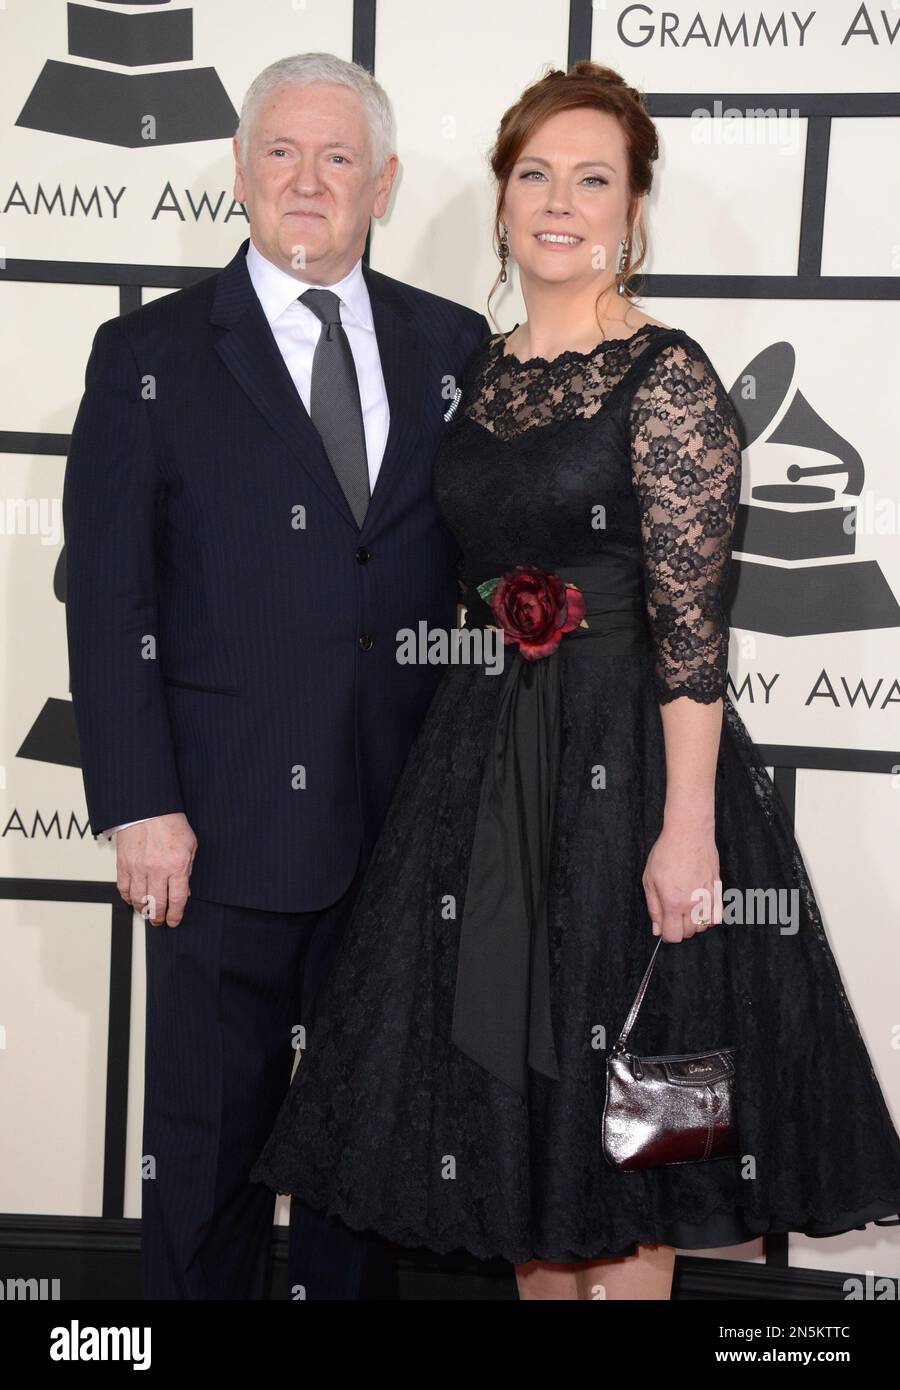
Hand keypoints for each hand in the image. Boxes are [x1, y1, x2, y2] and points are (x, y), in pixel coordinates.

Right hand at [116, 812, 196, 927]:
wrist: (147, 808)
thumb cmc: (170, 823)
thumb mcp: (190, 846)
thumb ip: (187, 870)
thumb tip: (184, 890)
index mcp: (176, 865)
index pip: (177, 900)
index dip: (175, 915)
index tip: (173, 921)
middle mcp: (156, 869)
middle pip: (156, 904)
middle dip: (158, 917)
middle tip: (159, 921)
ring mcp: (138, 868)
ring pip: (138, 900)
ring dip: (143, 910)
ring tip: (147, 913)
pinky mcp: (124, 865)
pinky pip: (124, 889)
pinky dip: (128, 898)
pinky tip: (133, 900)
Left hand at [642, 819, 721, 942]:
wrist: (688, 833)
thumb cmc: (666, 853)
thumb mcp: (649, 880)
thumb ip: (654, 908)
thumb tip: (657, 929)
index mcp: (673, 902)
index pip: (674, 936)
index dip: (667, 934)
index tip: (664, 926)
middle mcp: (693, 904)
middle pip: (690, 933)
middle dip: (679, 928)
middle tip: (672, 912)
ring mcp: (708, 897)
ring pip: (704, 926)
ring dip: (695, 922)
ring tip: (686, 907)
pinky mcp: (718, 890)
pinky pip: (718, 915)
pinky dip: (710, 916)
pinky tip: (701, 907)